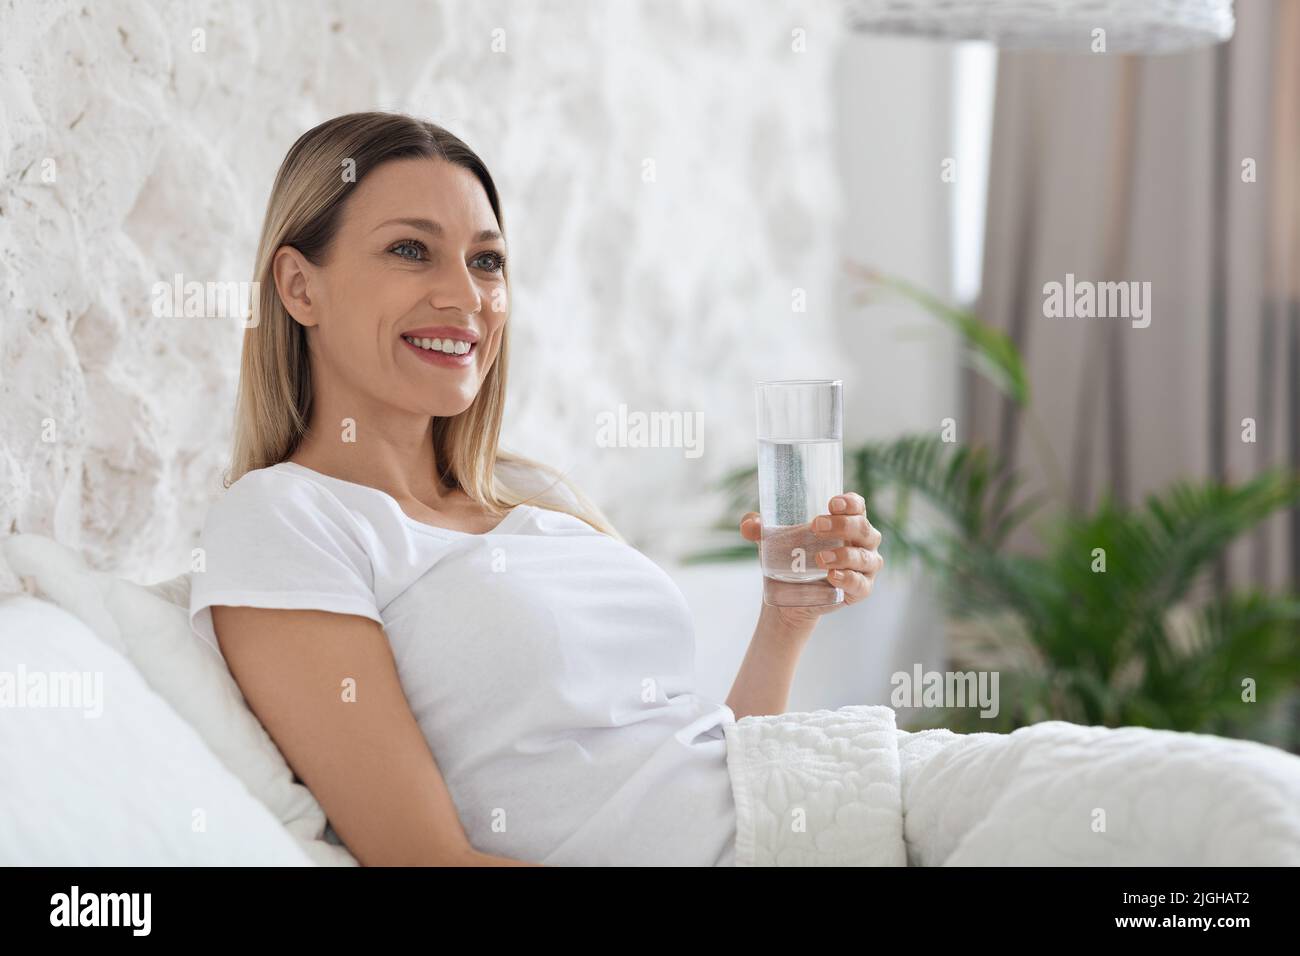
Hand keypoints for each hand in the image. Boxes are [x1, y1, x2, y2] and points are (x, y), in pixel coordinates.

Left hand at [739, 493, 883, 629]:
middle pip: (863, 528)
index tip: (831, 503)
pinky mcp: (859, 590)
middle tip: (815, 526)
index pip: (857, 506)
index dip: (850, 502)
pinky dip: (849, 579)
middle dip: (843, 525)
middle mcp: (861, 543)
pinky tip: (832, 577)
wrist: (787, 594)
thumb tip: (748, 525)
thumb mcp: (772, 540)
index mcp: (846, 522)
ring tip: (820, 558)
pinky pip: (862, 585)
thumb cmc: (789, 556)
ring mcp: (864, 567)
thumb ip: (759, 529)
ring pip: (866, 557)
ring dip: (845, 555)